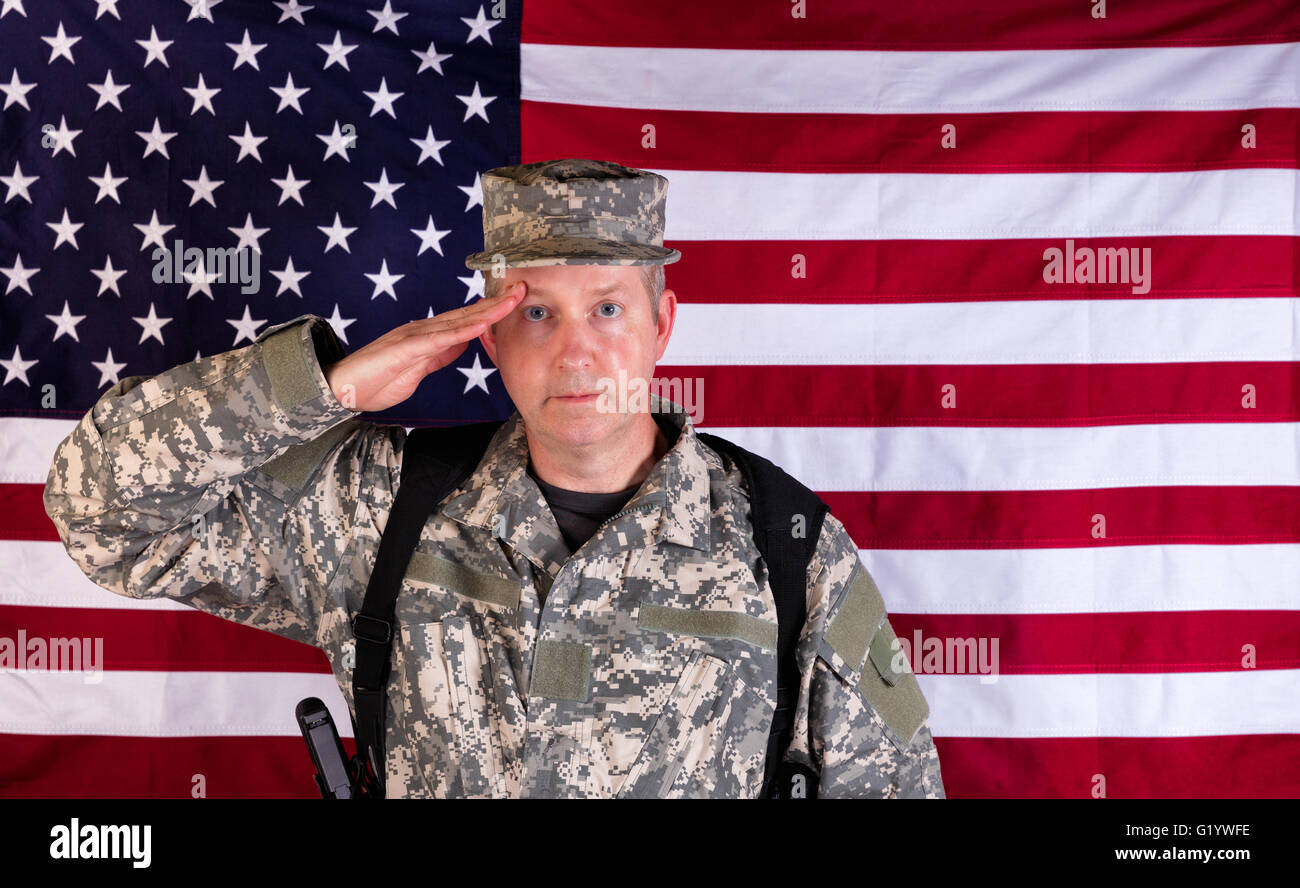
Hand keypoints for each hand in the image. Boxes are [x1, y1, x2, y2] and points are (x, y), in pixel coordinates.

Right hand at [322, 280, 524, 411]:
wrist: (341, 390)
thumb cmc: (376, 381)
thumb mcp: (417, 370)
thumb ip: (438, 356)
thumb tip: (461, 344)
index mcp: (426, 336)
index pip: (465, 320)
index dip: (491, 310)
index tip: (516, 301)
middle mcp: (421, 330)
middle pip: (466, 314)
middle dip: (496, 303)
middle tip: (523, 288)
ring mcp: (412, 338)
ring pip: (456, 322)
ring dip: (485, 311)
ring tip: (511, 301)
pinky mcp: (403, 350)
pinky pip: (437, 340)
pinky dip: (460, 331)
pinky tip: (480, 325)